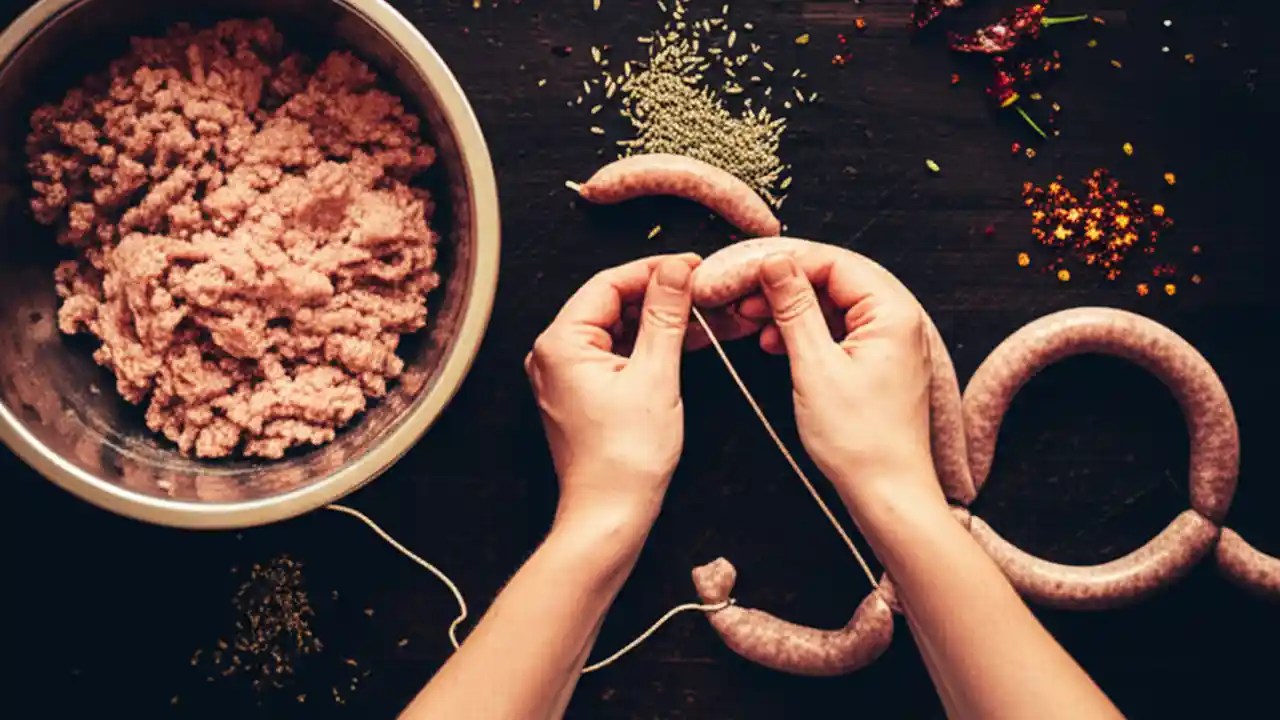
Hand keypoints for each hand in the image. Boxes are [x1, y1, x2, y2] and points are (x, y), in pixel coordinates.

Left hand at [525, 254, 699, 532]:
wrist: (609, 515)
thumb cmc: (624, 459)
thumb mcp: (656, 376)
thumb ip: (665, 316)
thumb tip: (675, 272)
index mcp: (561, 342)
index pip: (609, 283)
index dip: (654, 269)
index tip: (691, 265)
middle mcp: (555, 354)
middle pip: (612, 303)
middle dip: (660, 295)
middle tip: (703, 289)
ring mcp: (566, 374)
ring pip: (618, 329)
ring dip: (659, 321)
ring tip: (703, 315)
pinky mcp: (583, 392)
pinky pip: (617, 354)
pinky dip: (649, 346)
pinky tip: (684, 341)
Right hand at [743, 248, 945, 514]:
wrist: (887, 493)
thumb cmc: (860, 440)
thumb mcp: (815, 366)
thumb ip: (794, 307)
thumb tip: (775, 263)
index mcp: (892, 312)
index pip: (833, 263)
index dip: (785, 263)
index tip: (745, 271)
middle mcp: (898, 319)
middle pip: (833, 278)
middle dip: (784, 284)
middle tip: (743, 295)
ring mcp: (889, 340)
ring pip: (831, 303)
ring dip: (791, 308)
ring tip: (753, 319)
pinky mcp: (877, 361)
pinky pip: (837, 329)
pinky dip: (805, 331)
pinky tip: (776, 342)